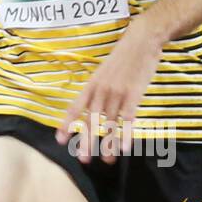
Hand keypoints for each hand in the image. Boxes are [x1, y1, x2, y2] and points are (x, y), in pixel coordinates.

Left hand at [55, 19, 163, 163]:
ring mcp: (117, 94)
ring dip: (108, 144)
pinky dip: (125, 135)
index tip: (60, 140)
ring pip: (110, 124)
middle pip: (91, 121)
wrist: (141, 40)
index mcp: (92, 85)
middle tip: (83, 159)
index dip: (67, 125)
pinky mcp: (134, 95)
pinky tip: (124, 148)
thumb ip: (97, 90)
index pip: (75, 108)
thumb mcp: (103, 71)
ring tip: (107, 160)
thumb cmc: (123, 57)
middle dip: (86, 141)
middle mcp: (101, 91)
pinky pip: (128, 119)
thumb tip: (92, 108)